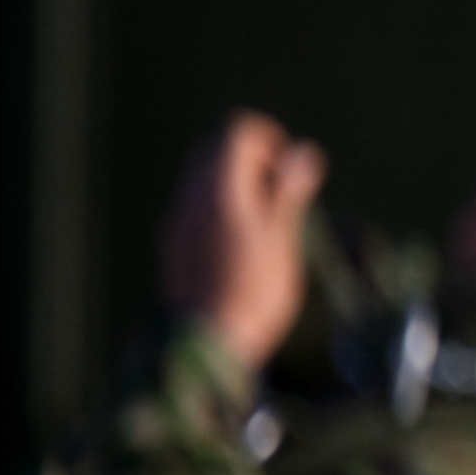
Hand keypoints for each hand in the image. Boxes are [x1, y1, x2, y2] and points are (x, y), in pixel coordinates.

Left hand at [158, 112, 327, 383]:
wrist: (208, 342)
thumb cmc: (254, 291)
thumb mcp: (281, 238)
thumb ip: (287, 191)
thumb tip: (303, 152)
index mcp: (219, 189)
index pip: (236, 132)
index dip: (269, 139)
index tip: (290, 168)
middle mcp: (190, 197)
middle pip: (215, 150)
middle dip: (251, 159)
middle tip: (280, 193)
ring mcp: (177, 220)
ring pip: (203, 178)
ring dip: (235, 184)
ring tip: (264, 221)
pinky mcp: (172, 242)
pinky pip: (195, 205)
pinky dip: (219, 205)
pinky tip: (240, 243)